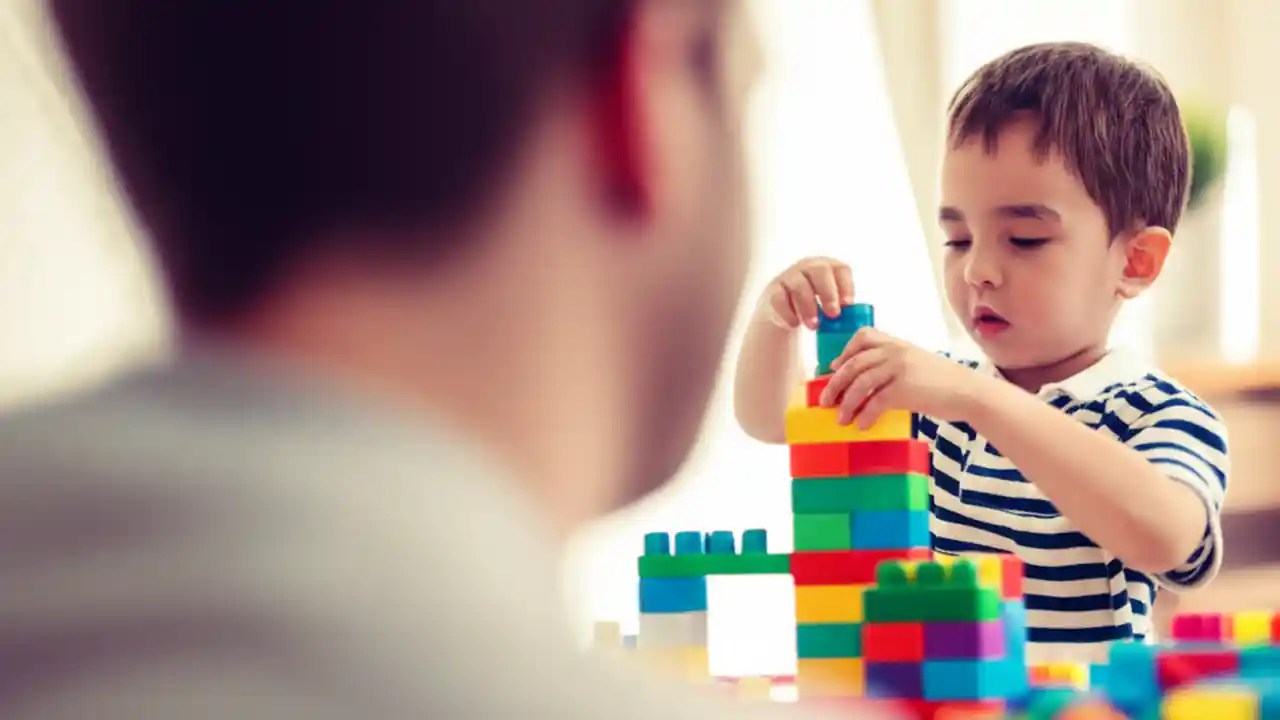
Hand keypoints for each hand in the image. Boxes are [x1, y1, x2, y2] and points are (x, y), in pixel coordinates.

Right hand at [753, 257, 853, 330]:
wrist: (784, 309)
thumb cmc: (816, 306)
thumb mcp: (831, 302)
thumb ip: (842, 307)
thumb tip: (856, 322)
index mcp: (828, 268)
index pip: (840, 269)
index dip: (846, 285)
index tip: (848, 305)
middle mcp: (808, 267)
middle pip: (818, 271)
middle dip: (828, 293)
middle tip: (833, 314)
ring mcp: (789, 277)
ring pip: (798, 285)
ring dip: (808, 307)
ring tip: (814, 326)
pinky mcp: (773, 291)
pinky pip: (779, 299)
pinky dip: (788, 313)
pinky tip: (794, 324)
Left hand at [818, 328, 986, 427]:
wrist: (969, 392)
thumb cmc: (943, 382)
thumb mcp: (916, 364)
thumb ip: (893, 365)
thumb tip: (864, 383)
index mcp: (897, 343)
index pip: (863, 337)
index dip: (845, 352)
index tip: (834, 368)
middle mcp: (896, 352)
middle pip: (854, 363)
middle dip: (835, 383)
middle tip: (825, 401)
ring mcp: (900, 369)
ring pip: (861, 383)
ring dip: (846, 403)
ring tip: (840, 419)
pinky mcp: (905, 389)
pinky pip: (876, 402)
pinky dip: (865, 415)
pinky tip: (861, 425)